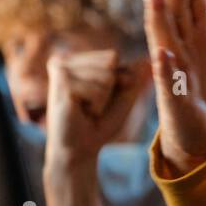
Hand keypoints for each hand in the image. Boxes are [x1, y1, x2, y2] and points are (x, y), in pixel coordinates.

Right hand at [44, 50, 150, 167]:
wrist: (80, 148)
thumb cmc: (100, 122)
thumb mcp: (123, 95)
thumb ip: (133, 75)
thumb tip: (147, 59)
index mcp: (74, 59)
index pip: (112, 56)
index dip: (116, 79)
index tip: (102, 96)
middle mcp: (62, 59)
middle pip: (110, 63)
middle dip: (109, 89)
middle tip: (91, 105)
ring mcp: (59, 70)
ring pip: (105, 76)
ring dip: (102, 99)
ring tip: (86, 109)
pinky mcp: (60, 85)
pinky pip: (97, 91)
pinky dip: (96, 106)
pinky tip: (80, 112)